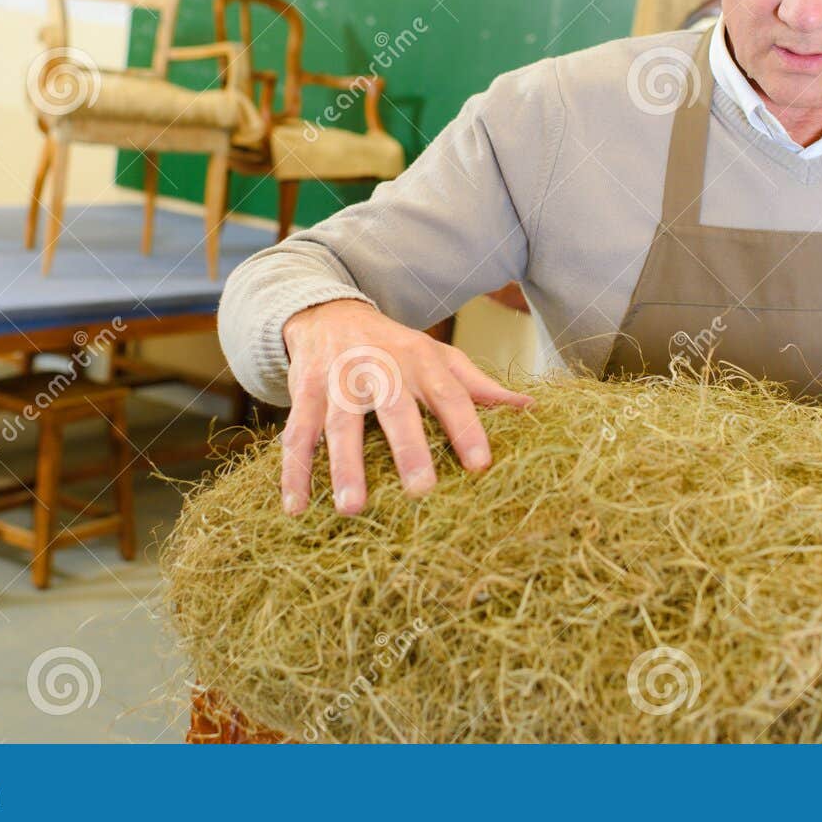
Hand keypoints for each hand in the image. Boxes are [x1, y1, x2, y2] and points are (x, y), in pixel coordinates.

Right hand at [279, 299, 533, 515]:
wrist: (328, 313)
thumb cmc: (394, 347)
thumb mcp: (436, 356)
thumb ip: (477, 386)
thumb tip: (528, 409)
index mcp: (421, 361)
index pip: (450, 394)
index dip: (467, 428)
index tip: (481, 465)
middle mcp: (380, 368)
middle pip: (395, 408)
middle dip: (407, 448)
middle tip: (421, 490)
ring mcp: (338, 380)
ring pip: (340, 425)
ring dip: (344, 467)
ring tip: (351, 509)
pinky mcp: (304, 393)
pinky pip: (296, 435)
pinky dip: (293, 472)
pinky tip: (296, 507)